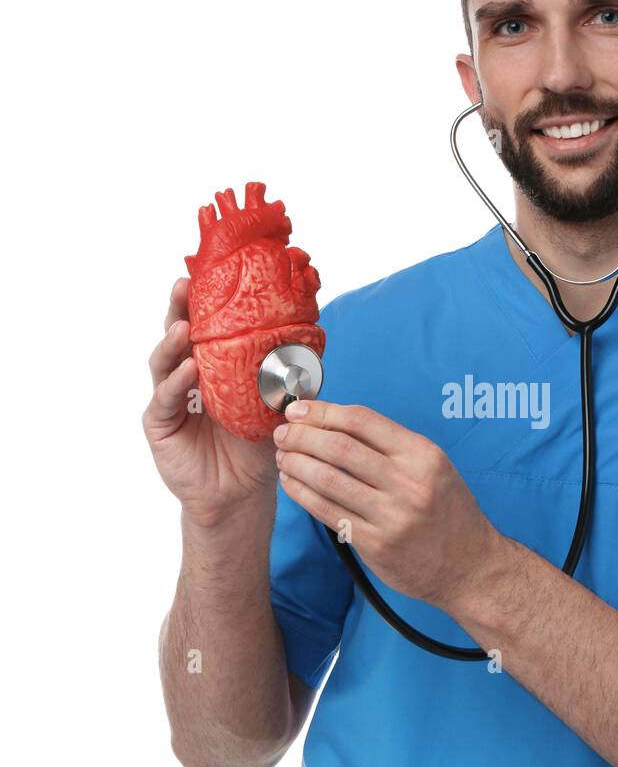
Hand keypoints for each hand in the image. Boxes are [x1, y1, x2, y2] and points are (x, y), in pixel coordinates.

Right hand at [142, 276, 277, 526]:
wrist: (241, 492)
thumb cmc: (257, 445)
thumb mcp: (274, 402)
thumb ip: (282, 372)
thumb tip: (309, 336)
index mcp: (211, 365)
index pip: (204, 326)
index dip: (203, 301)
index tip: (208, 273)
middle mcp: (185, 375)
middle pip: (176, 335)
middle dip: (179, 309)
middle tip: (184, 286)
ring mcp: (169, 398)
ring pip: (164, 362)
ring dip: (173, 341)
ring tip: (184, 325)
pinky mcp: (159, 424)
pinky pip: (165, 399)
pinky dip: (176, 383)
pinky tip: (190, 369)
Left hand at [274, 400, 499, 610]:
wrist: (470, 567)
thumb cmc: (448, 512)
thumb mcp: (433, 467)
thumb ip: (391, 446)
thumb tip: (335, 423)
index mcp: (423, 455)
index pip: (362, 421)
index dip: (322, 411)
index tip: (298, 410)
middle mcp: (409, 483)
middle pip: (340, 447)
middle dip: (302, 435)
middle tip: (282, 433)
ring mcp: (392, 516)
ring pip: (328, 479)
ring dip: (296, 464)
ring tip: (283, 456)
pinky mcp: (375, 545)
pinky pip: (328, 513)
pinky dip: (302, 494)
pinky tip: (291, 484)